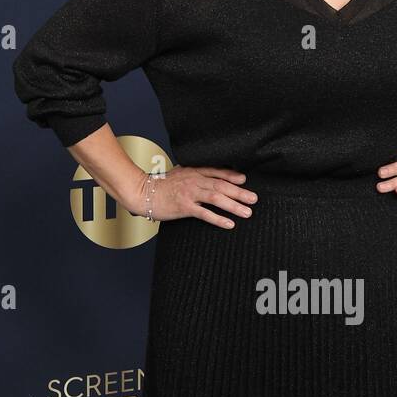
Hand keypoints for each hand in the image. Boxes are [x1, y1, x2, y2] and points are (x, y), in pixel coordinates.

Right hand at [137, 164, 256, 227]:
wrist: (142, 192)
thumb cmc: (159, 186)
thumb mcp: (179, 174)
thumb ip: (193, 174)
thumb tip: (206, 177)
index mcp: (193, 172)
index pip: (216, 172)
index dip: (232, 176)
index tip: (244, 180)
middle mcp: (194, 181)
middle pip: (221, 185)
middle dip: (239, 192)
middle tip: (254, 199)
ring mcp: (189, 193)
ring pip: (216, 198)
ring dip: (234, 205)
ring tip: (247, 212)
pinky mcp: (184, 207)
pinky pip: (205, 213)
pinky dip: (218, 219)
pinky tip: (229, 224)